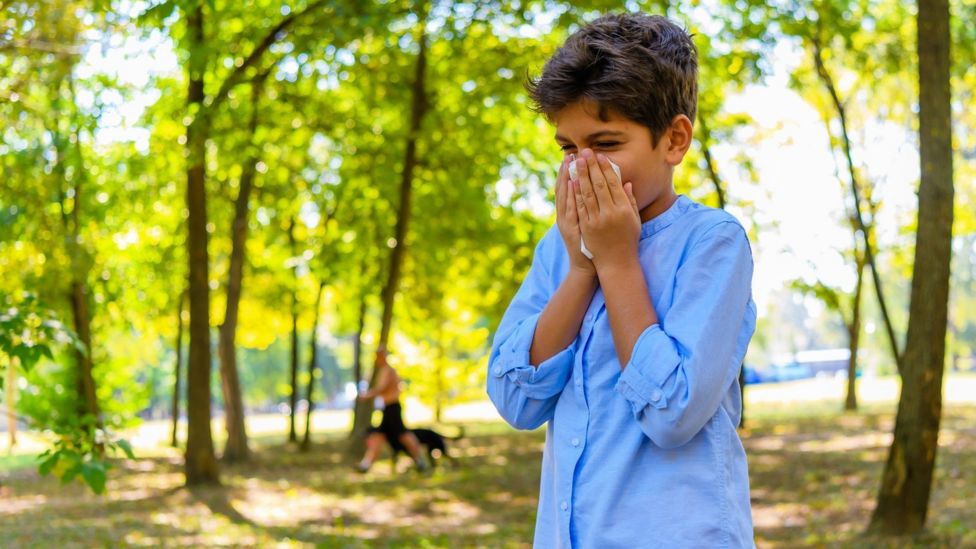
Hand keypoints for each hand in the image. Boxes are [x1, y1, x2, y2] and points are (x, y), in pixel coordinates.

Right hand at [555, 155, 595, 275]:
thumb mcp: (588, 225)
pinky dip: (571, 195)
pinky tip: (573, 183)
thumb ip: (589, 208)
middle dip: (567, 171)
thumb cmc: (592, 246)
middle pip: (564, 189)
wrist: (586, 267)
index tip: (571, 157)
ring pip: (565, 196)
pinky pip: (572, 208)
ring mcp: (567, 222)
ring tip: (570, 163)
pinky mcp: (572, 228)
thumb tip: (592, 191)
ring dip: (567, 178)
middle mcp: (565, 216)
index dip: (568, 173)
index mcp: (570, 214)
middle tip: (569, 154)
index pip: (568, 189)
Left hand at [572, 149, 640, 271]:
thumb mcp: (634, 220)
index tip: (600, 156)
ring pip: (587, 193)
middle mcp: (610, 213)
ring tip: (576, 161)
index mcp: (624, 209)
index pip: (613, 183)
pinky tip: (572, 181)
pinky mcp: (585, 227)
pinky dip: (575, 192)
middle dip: (591, 166)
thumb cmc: (628, 240)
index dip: (606, 168)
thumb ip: (630, 201)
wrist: (616, 263)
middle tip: (586, 151)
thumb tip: (625, 182)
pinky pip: (579, 206)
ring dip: (581, 175)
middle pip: (598, 184)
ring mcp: (596, 220)